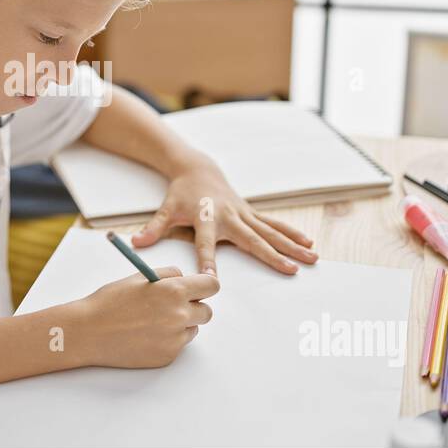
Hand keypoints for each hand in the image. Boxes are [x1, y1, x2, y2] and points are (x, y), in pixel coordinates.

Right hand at [75, 267, 218, 368]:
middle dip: (194, 306)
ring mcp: (174, 339)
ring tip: (152, 321)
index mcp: (173, 291)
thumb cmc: (110, 302)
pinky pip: (178, 345)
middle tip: (172, 305)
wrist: (88, 332)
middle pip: (207, 311)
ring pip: (193, 329)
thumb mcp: (140, 277)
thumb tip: (186, 278)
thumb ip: (168, 275)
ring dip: (181, 324)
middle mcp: (179, 315)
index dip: (205, 286)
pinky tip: (145, 336)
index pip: (212, 286)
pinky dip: (167, 340)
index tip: (200, 288)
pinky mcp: (167, 356)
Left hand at [132, 153, 317, 276]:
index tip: (213, 278)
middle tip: (291, 269)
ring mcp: (244, 214)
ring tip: (312, 257)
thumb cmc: (181, 193)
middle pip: (253, 239)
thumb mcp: (165, 210)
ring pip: (271, 231)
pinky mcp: (250, 212)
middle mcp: (229, 216)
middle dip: (273, 254)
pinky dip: (291, 233)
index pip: (205, 244)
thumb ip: (153, 228)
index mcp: (206, 218)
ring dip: (292, 244)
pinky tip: (308, 243)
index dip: (208, 260)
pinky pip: (274, 224)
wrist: (198, 168)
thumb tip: (135, 243)